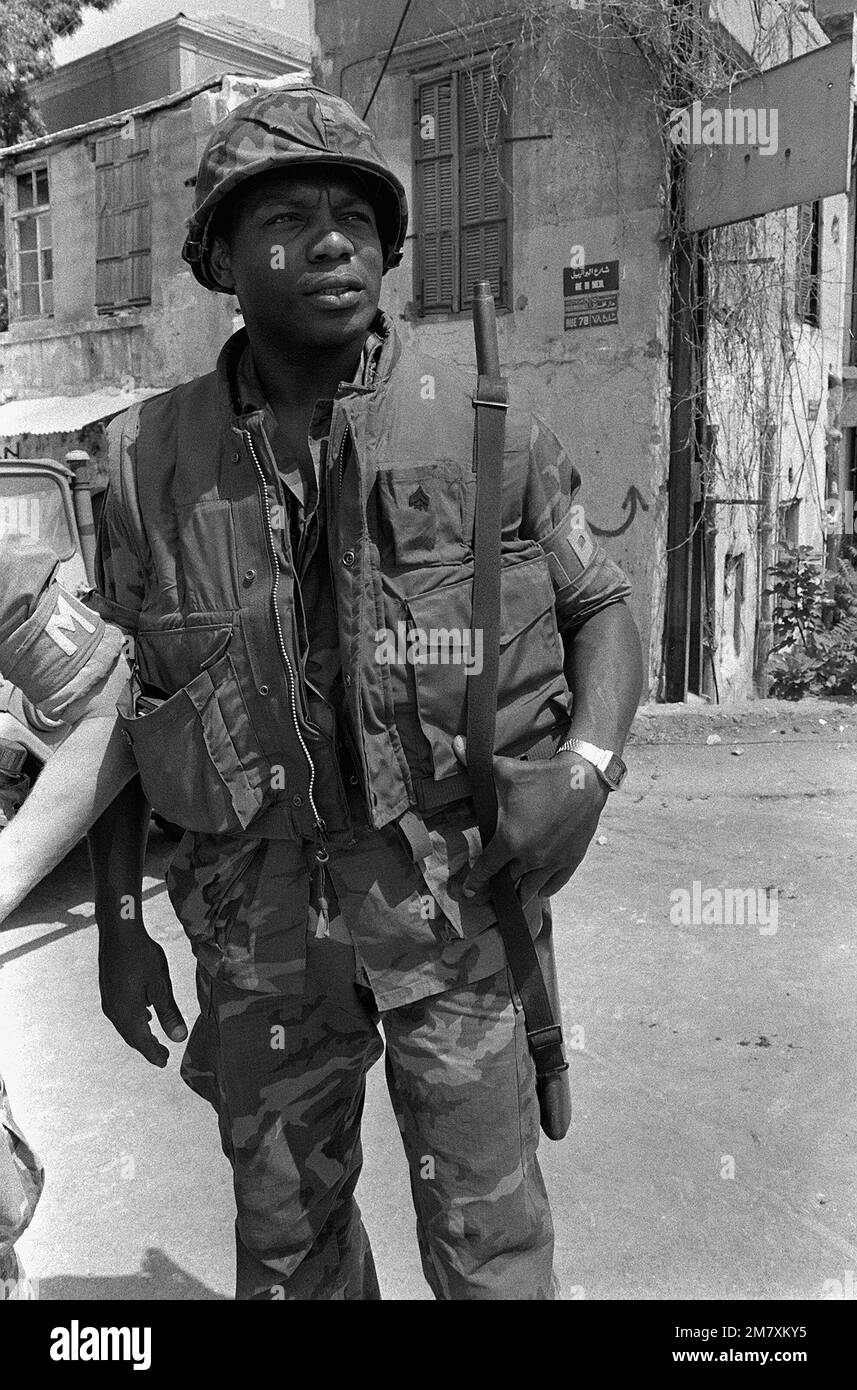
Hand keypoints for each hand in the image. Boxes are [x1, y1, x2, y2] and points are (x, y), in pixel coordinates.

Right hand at [98, 928, 187, 1066]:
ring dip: (140, 1034)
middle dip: (147, 1047)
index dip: (153, 1054)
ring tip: (155, 1040)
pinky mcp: (108, 990)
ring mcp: (108, 1001)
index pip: (141, 1041)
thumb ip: (169, 1013)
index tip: (164, 1064)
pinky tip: (144, 1015)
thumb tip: (179, 1038)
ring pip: (126, 1025)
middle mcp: (113, 1011)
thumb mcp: (161, 985)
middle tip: (163, 1056)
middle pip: (132, 1035)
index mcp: (126, 1012)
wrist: (119, 933)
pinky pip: (121, 1014)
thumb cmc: (142, 956)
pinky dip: (134, 1020)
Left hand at [453, 735, 608, 902]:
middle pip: (508, 882)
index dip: (475, 882)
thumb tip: (455, 743)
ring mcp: (552, 862)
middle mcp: (529, 858)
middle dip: (498, 888)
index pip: (486, 869)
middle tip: (490, 892)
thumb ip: (474, 762)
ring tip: (512, 897)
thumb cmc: (541, 775)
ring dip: (519, 893)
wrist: (584, 779)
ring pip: (530, 890)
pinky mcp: (570, 861)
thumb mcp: (504, 769)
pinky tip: (537, 889)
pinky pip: (553, 886)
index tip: (468, 892)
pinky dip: (542, 889)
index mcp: (510, 841)